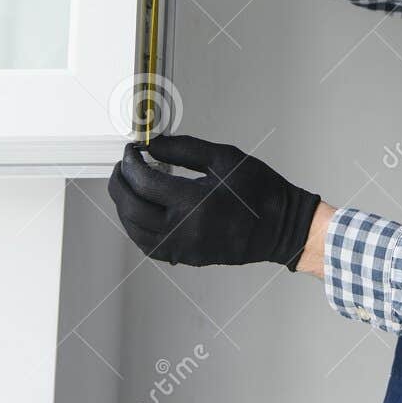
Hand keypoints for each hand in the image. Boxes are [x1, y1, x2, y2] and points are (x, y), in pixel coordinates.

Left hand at [107, 134, 320, 269]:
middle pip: (132, 209)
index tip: (131, 150)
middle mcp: (184, 230)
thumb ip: (183, 149)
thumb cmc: (260, 192)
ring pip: (134, 231)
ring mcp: (183, 248)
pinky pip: (148, 246)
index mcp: (195, 203)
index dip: (130, 163)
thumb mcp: (224, 158)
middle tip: (122, 166)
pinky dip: (136, 227)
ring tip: (128, 186)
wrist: (282, 227)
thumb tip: (152, 144)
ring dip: (124, 207)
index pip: (144, 183)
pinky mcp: (186, 258)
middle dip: (119, 183)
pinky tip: (140, 210)